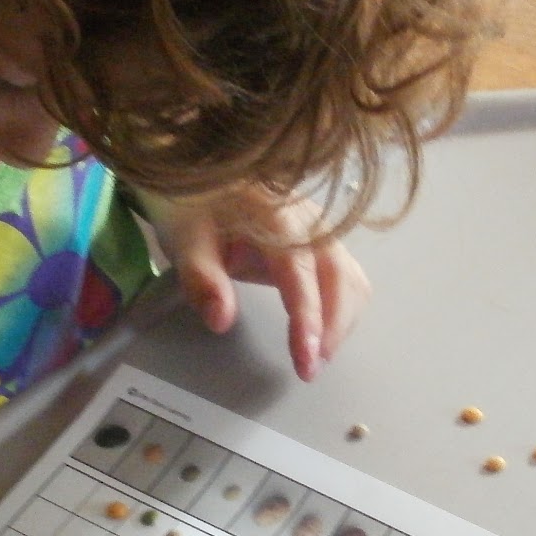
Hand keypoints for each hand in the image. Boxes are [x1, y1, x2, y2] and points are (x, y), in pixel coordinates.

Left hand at [136, 185, 370, 380]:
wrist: (197, 166)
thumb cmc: (189, 205)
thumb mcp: (183, 240)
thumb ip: (202, 279)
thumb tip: (222, 320)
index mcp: (276, 218)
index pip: (301, 277)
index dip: (308, 321)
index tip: (306, 361)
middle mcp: (309, 221)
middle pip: (342, 280)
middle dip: (332, 328)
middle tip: (309, 369)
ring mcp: (320, 228)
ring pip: (352, 279)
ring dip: (342, 320)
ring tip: (316, 354)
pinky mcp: (320, 238)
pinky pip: (347, 274)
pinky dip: (342, 307)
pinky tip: (322, 330)